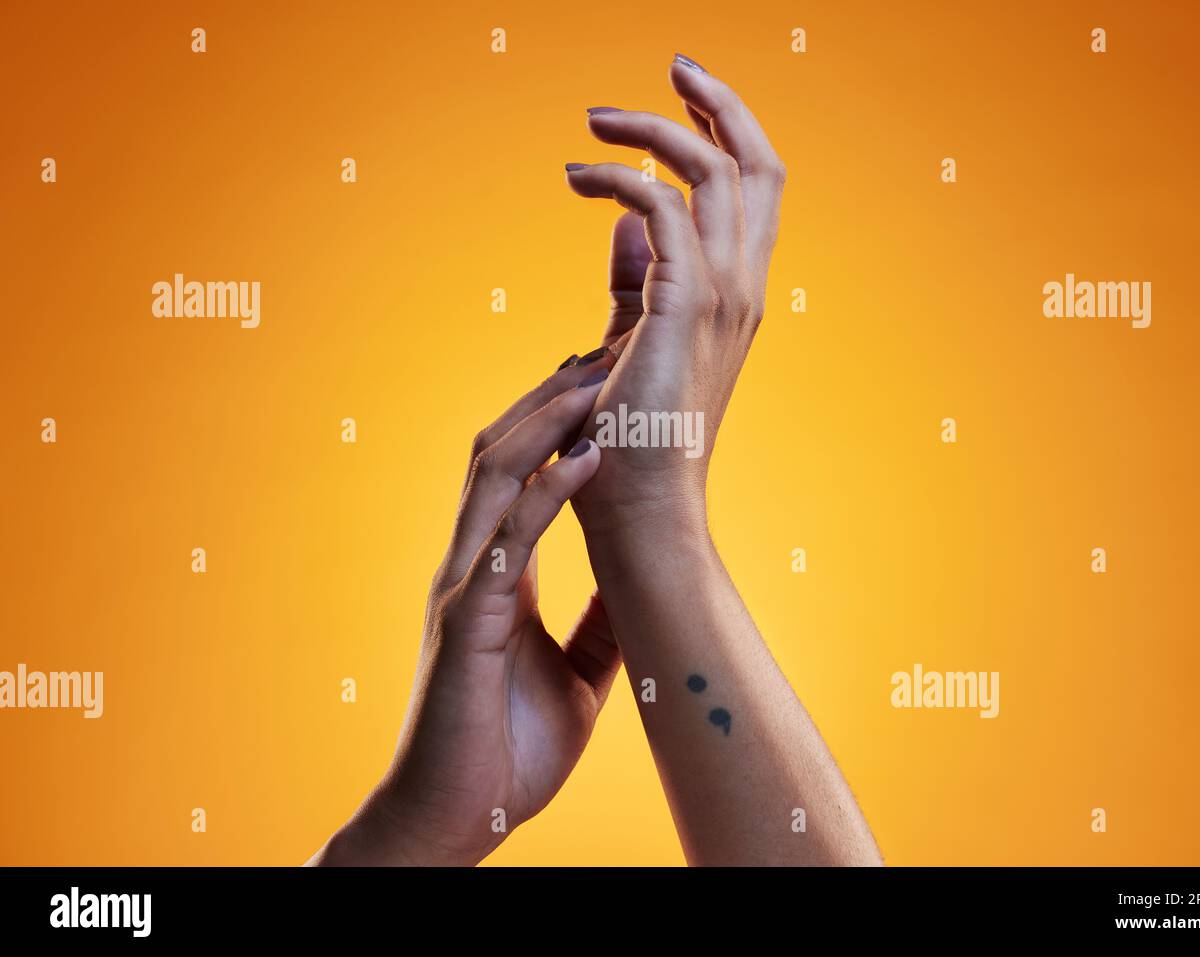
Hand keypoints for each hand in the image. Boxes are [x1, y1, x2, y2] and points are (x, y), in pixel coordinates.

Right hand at [311, 362, 620, 865]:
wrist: (458, 820)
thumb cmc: (506, 752)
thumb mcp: (576, 677)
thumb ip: (598, 626)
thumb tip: (639, 593)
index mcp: (499, 574)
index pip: (520, 476)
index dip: (556, 425)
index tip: (603, 382)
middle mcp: (474, 565)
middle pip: (500, 453)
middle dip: (548, 398)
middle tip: (601, 350)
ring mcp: (464, 588)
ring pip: (493, 476)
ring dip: (545, 422)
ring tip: (596, 378)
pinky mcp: (464, 622)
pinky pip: (507, 538)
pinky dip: (548, 491)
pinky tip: (589, 459)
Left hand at [564, 54, 784, 538]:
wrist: (638, 507)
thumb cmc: (629, 437)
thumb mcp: (633, 338)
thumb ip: (635, 279)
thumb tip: (624, 219)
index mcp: (737, 295)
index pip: (754, 191)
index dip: (729, 132)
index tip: (682, 94)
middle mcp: (743, 288)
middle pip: (758, 165)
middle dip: (720, 103)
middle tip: (673, 66)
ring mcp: (722, 296)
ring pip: (716, 172)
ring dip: (656, 130)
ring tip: (594, 121)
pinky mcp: (683, 305)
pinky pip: (662, 207)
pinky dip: (622, 177)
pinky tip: (577, 179)